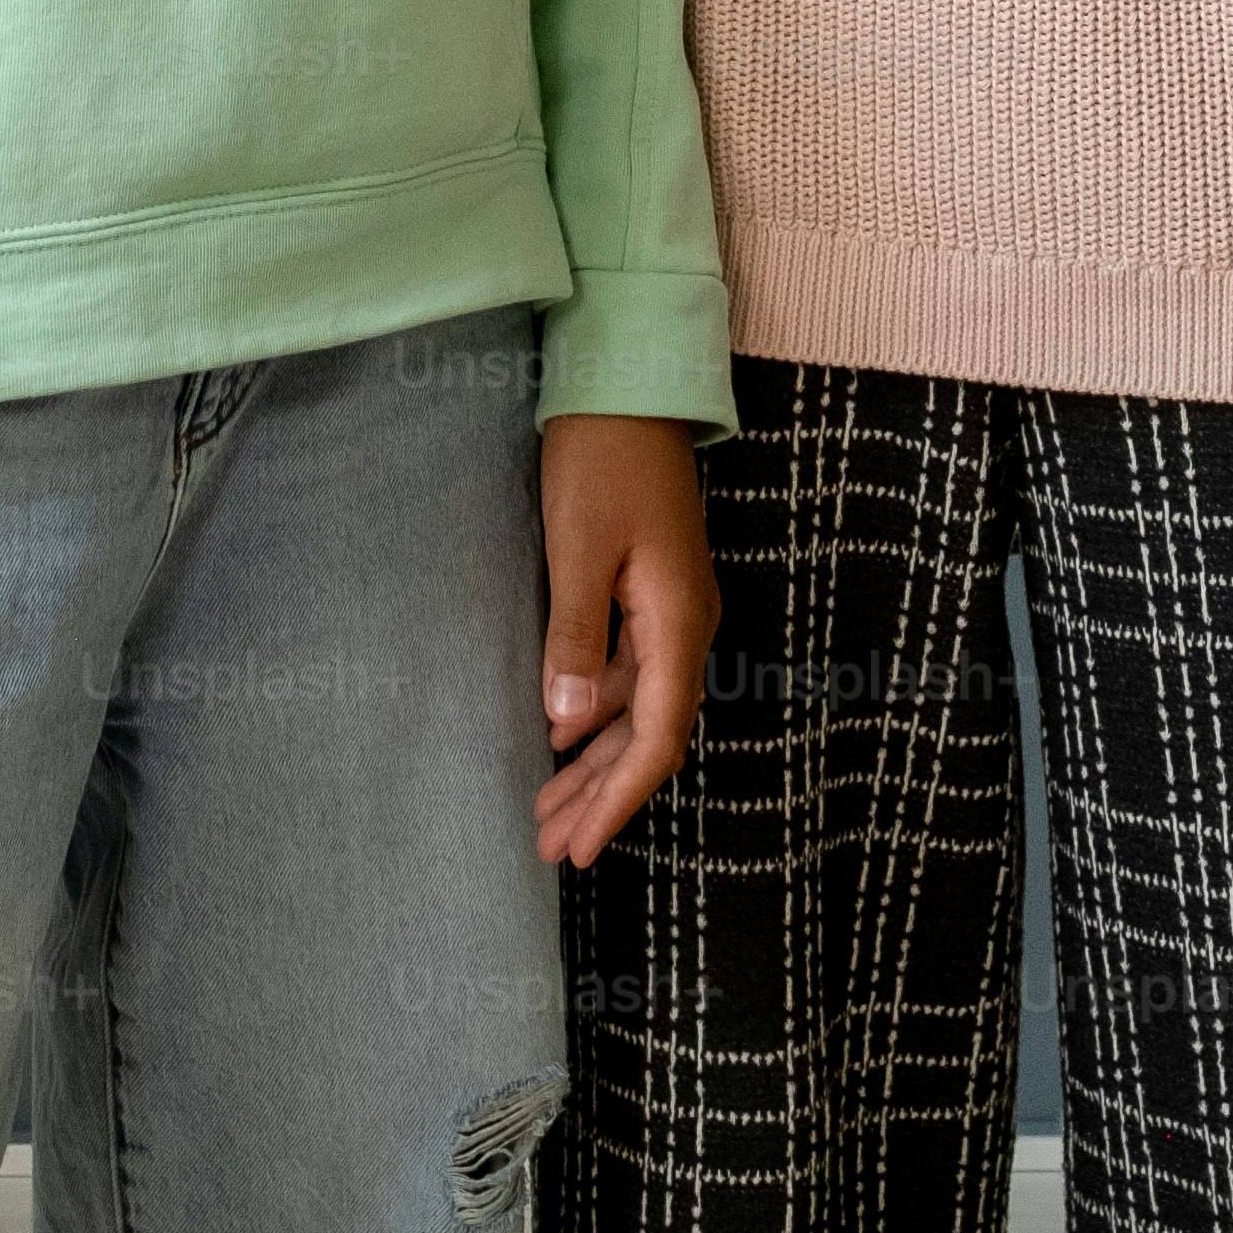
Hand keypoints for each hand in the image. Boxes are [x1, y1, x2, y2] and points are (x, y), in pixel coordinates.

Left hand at [531, 413, 714, 867]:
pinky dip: (594, 712)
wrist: (630, 384)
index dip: (618, 799)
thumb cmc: (601, 460)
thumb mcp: (579, 547)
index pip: (656, 737)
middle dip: (600, 796)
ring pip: (636, 709)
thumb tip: (565, 724)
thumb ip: (575, 635)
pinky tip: (561, 735)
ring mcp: (672, 610)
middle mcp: (686, 626)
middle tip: (551, 846)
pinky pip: (628, 674)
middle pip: (649, 735)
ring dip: (594, 761)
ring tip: (546, 808)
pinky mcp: (651, 593)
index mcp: (678, 622)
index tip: (582, 847)